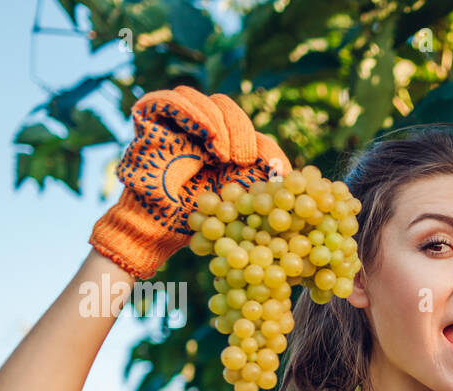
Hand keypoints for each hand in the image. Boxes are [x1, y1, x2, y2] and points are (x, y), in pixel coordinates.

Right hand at [90, 86, 289, 279]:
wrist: (159, 229)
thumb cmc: (198, 219)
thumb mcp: (241, 200)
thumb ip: (265, 183)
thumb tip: (301, 177)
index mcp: (223, 144)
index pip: (251, 130)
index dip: (266, 145)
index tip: (275, 169)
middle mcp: (200, 127)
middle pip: (230, 107)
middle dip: (244, 130)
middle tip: (244, 159)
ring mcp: (176, 120)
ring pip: (208, 99)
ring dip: (223, 123)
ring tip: (225, 155)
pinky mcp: (151, 115)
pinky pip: (174, 98)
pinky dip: (196, 112)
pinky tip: (208, 136)